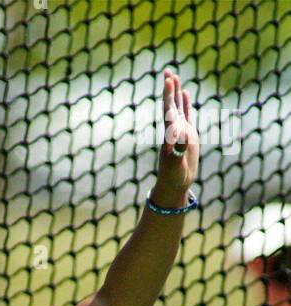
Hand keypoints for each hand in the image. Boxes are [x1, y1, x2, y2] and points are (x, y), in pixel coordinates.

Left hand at [152, 69, 198, 205]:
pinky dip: (185, 103)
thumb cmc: (174, 177)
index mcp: (170, 135)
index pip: (168, 111)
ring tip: (174, 76)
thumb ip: (177, 151)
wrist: (175, 184)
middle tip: (167, 71)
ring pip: (177, 106)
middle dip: (169, 88)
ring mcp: (180, 130)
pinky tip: (185, 92)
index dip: (168, 96)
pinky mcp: (188, 134)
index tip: (167, 81)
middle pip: (170, 104)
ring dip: (175, 92)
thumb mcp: (175, 165)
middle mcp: (173, 130)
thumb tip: (180, 135)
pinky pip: (186, 114)